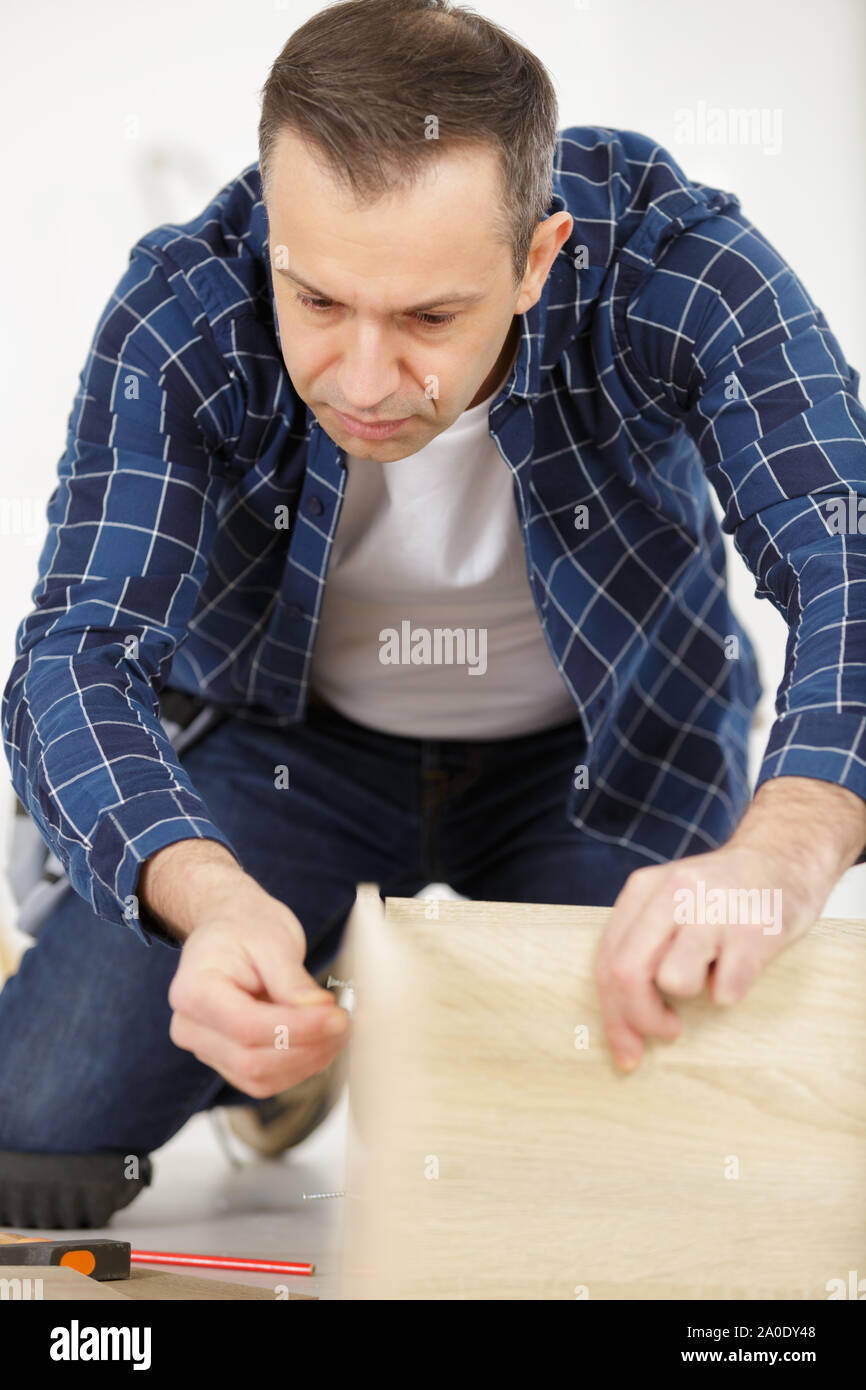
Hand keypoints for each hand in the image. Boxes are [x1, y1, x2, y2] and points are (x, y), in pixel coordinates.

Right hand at [167, 874, 348, 1097]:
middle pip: (252, 1061)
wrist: (230, 926)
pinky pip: (264, 1080)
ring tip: (337, 1030)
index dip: (297, 1028)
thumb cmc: (245, 927)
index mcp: (193, 991)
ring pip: (260, 1078)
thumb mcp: (273, 940)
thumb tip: (320, 1013)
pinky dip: (298, 1066)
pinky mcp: (227, 1061)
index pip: (246, 1026)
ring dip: (308, 1061)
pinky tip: (321, 1042)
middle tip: (345, 1023)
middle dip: (307, 1048)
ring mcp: (206, 1048)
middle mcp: (191, 1027)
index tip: (336, 1017)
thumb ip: (293, 980)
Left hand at [594, 777, 865, 1071]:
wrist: (784, 859)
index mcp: (643, 889)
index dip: (613, 1017)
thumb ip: (640, 946)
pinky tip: (740, 965)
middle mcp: (673, 894)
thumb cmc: (720, 896)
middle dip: (640, 1018)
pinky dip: (731, 991)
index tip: (627, 1052)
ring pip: (674, 981)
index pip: (607, 961)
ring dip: (691, 995)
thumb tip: (621, 1024)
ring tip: (710, 974)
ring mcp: (714, 909)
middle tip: (666, 1031)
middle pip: (627, 972)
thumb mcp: (668, 902)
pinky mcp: (753, 930)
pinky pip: (727, 990)